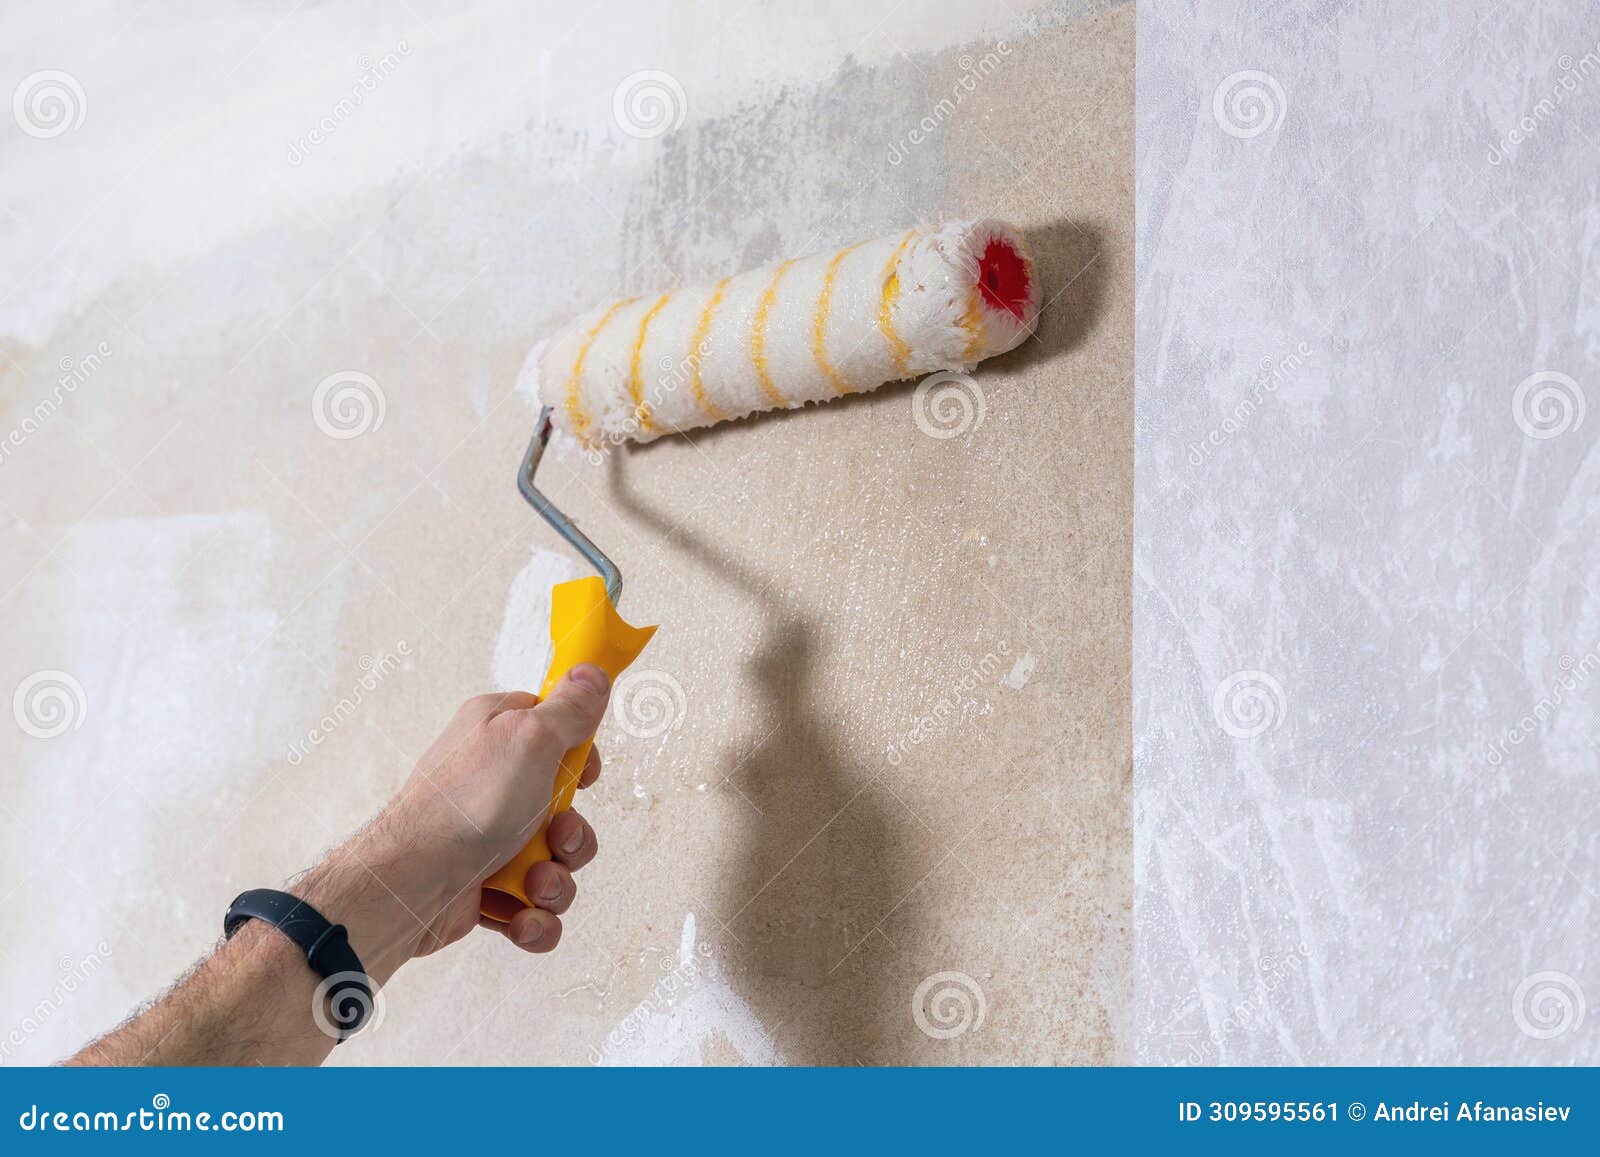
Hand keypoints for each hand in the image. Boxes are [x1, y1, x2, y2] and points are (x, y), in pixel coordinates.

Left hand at [301, 665, 611, 980]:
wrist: (413, 883)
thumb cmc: (465, 803)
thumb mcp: (530, 737)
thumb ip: (569, 708)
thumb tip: (591, 672)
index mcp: (497, 734)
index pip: (556, 731)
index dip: (580, 755)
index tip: (584, 772)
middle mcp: (492, 783)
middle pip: (565, 807)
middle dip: (572, 836)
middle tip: (556, 836)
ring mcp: (489, 838)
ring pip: (555, 862)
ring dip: (556, 881)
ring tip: (532, 884)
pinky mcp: (485, 888)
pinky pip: (534, 907)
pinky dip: (534, 918)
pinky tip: (521, 917)